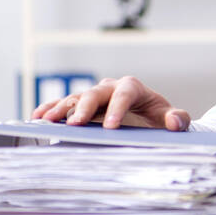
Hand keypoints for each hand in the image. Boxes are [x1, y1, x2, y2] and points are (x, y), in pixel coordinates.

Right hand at [30, 75, 190, 130]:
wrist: (150, 120)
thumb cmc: (158, 118)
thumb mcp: (170, 118)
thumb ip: (178, 119)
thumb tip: (175, 122)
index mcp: (133, 87)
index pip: (124, 93)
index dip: (117, 108)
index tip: (111, 127)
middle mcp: (110, 87)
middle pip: (95, 93)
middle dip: (84, 108)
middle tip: (75, 124)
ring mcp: (94, 96)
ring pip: (76, 97)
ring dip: (61, 108)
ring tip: (46, 120)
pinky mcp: (82, 106)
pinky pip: (63, 104)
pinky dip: (50, 108)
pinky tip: (37, 118)